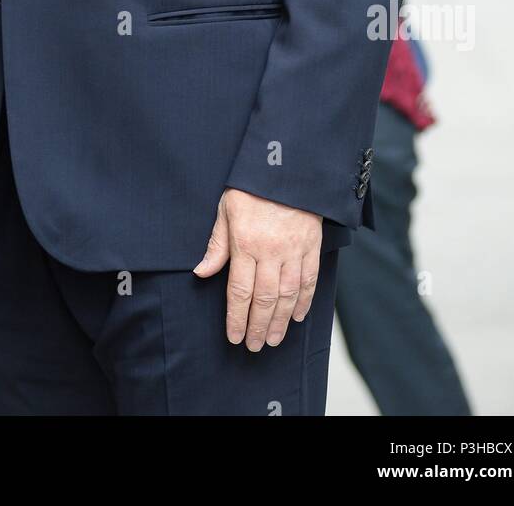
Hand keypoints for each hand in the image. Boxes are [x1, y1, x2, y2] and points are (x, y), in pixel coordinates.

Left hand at [193, 188, 321, 351]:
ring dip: (281, 321)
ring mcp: (294, 250)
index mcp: (246, 243)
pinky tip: (297, 316)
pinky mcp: (312, 245)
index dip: (237, 318)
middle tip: (255, 346)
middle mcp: (271, 251)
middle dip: (258, 327)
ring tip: (274, 339)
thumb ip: (217, 244)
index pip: (240, 291)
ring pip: (288, 295)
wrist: (287, 167)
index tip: (235, 336)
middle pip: (264, 299)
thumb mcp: (226, 210)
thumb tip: (202, 273)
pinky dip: (304, 301)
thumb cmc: (252, 187)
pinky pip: (309, 280)